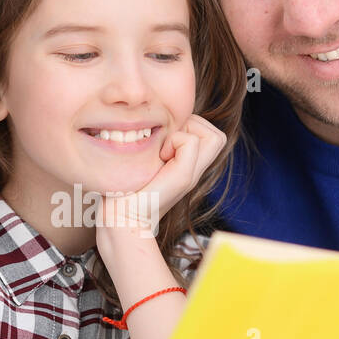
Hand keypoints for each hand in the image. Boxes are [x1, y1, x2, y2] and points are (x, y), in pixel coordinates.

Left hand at [96, 114, 225, 238]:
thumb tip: (160, 121)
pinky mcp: (184, 177)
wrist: (120, 217)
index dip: (193, 127)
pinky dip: (174, 141)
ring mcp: (192, 175)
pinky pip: (191, 141)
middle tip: (166, 143)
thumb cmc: (125, 189)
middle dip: (193, 128)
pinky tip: (158, 157)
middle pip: (217, 136)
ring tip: (164, 150)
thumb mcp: (145, 161)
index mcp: (187, 168)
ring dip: (187, 133)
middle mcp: (195, 172)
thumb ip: (158, 145)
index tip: (166, 141)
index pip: (212, 136)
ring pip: (214, 137)